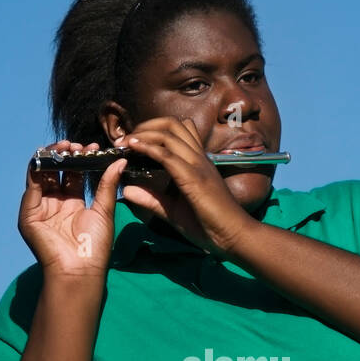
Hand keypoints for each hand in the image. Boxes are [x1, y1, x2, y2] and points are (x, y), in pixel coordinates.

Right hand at [19, 139, 126, 280]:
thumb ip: (107, 184)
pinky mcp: (29, 213)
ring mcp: (40, 208)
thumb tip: (118, 161)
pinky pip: (32, 184)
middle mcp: (55, 204)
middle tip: (78, 144)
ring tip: (67, 146)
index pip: (74, 175)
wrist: (80, 269)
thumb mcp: (104, 210)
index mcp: (72, 205)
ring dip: (53, 157)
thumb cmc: (95, 246)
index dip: (82, 159)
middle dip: (67, 155)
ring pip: (43, 174)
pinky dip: (40, 166)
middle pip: (57, 172)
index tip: (93, 147)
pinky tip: (52, 155)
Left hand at [115, 117, 254, 255]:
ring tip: (126, 142)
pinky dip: (148, 147)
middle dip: (146, 126)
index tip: (133, 142)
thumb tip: (127, 190)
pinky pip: (168, 154)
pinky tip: (134, 148)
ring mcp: (197, 165)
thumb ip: (152, 200)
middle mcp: (198, 157)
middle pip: (171, 124)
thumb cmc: (209, 225)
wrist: (233, 236)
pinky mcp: (194, 177)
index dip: (153, 130)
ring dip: (144, 134)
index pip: (178, 131)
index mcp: (197, 162)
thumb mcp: (173, 211)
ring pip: (169, 133)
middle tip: (126, 139)